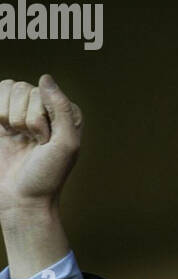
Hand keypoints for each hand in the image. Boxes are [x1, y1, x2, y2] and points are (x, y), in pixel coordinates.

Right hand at [0, 75, 81, 215]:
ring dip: (9, 117)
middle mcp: (48, 110)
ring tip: (20, 139)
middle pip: (24, 89)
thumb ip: (61, 109)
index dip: (41, 118)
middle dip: (24, 119)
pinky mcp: (4, 118)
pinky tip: (5, 131)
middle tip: (33, 144)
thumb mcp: (65, 145)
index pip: (45, 93)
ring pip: (8, 89)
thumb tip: (45, 78)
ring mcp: (25, 112)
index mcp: (68, 115)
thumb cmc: (46, 175)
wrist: (21, 198)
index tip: (46, 142)